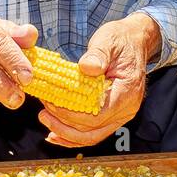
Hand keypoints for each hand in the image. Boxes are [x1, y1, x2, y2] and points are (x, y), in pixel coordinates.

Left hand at [39, 13, 160, 146]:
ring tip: (45, 120)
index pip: (98, 114)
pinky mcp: (112, 116)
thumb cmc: (120, 40)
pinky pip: (93, 132)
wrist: (133, 42)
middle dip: (64, 125)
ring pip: (92, 136)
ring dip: (66, 133)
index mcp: (127, 92)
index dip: (72, 114)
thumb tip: (87, 67)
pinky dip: (73, 136)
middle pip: (93, 130)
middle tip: (43, 113)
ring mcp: (120, 115)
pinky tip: (55, 134)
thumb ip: (98, 54)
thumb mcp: (108, 40)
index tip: (51, 103)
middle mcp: (126, 109)